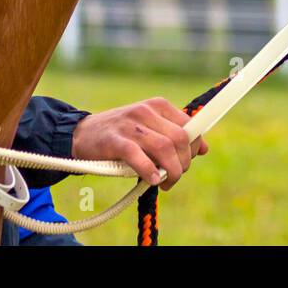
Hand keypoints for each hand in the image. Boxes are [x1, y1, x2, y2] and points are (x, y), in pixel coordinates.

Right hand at [70, 98, 208, 190]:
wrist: (82, 134)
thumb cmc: (121, 135)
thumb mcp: (150, 129)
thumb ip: (174, 135)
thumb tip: (204, 148)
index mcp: (158, 105)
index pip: (189, 126)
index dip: (193, 148)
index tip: (187, 162)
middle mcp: (146, 111)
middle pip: (179, 138)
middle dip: (183, 163)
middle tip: (173, 177)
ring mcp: (130, 125)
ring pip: (164, 148)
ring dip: (170, 171)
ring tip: (164, 182)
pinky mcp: (114, 140)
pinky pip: (138, 156)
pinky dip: (149, 170)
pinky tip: (151, 180)